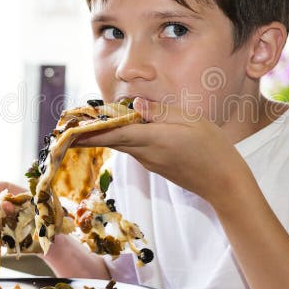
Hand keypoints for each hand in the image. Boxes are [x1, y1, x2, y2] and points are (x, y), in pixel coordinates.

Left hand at [74, 97, 251, 209]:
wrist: (224, 183)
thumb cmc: (212, 148)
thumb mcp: (190, 120)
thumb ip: (160, 111)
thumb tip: (133, 105)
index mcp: (152, 140)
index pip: (112, 133)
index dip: (87, 131)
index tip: (66, 129)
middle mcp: (145, 154)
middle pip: (110, 140)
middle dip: (87, 134)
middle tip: (65, 126)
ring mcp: (150, 162)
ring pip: (121, 144)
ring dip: (103, 134)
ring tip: (84, 123)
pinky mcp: (156, 165)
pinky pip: (133, 148)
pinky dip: (120, 138)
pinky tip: (117, 128)